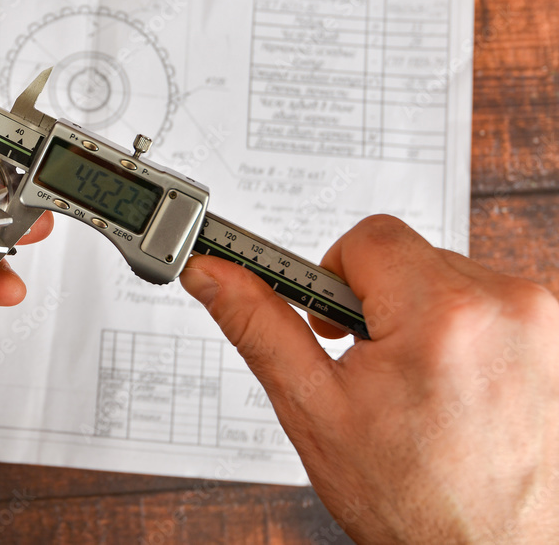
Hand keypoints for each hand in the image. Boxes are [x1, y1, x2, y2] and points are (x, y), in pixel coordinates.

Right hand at [181, 214, 558, 542]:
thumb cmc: (417, 503)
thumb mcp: (316, 410)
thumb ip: (258, 325)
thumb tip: (214, 276)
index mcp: (443, 314)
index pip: (369, 235)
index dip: (333, 276)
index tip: (325, 318)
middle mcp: (507, 305)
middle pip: (410, 258)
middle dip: (377, 305)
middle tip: (369, 369)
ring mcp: (543, 324)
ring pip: (449, 281)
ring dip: (420, 319)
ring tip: (417, 387)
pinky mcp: (557, 341)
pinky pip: (491, 306)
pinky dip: (463, 335)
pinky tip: (453, 389)